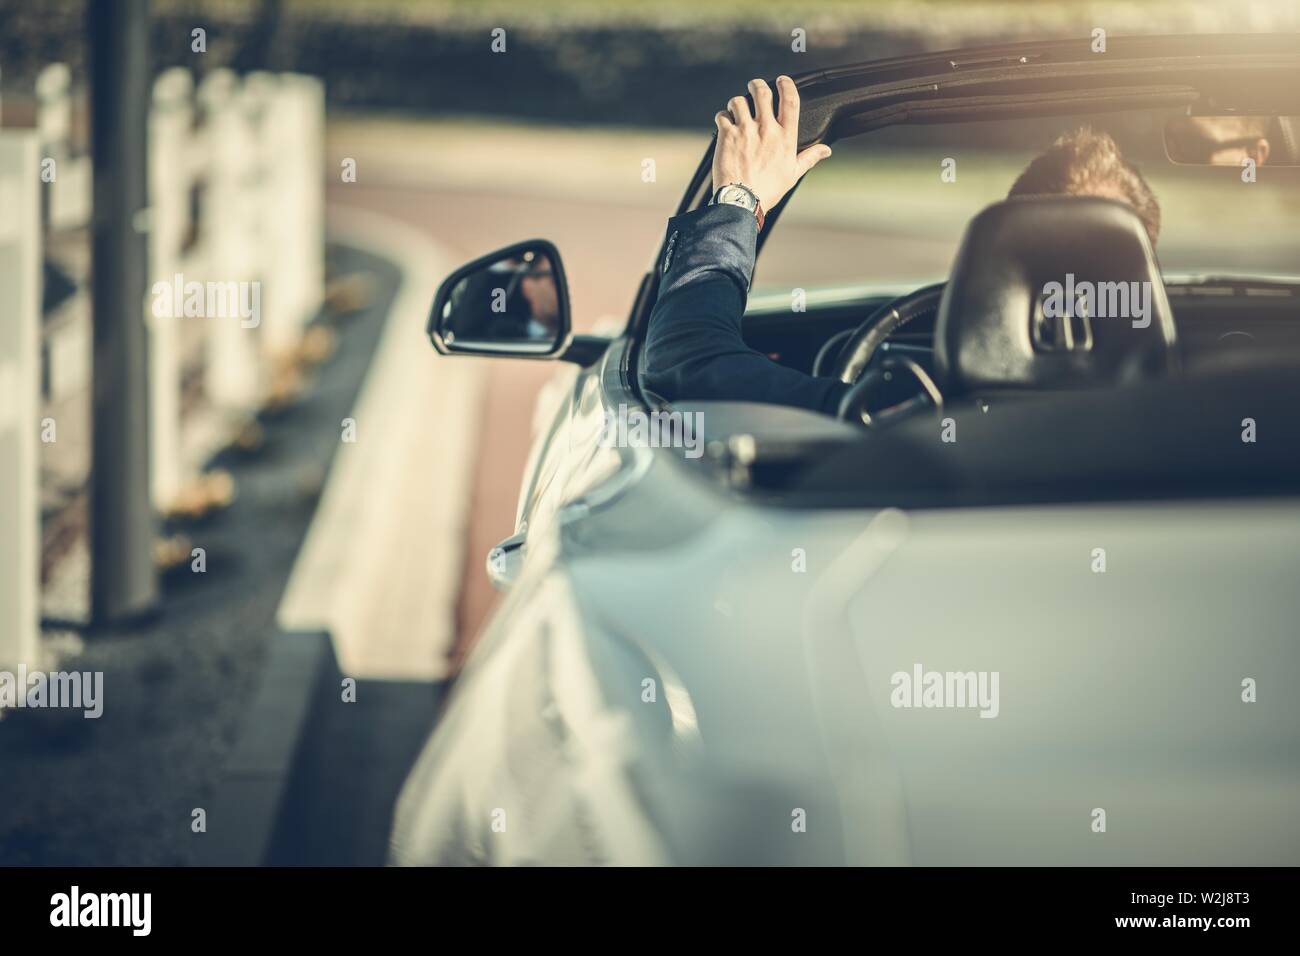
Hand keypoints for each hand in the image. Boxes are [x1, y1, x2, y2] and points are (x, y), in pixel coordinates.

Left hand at [713, 75, 832, 213]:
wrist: (743, 201)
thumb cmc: (768, 189)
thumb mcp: (793, 173)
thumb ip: (810, 157)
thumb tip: (826, 150)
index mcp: (785, 137)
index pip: (790, 100)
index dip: (787, 85)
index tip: (782, 80)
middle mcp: (766, 129)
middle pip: (763, 92)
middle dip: (757, 85)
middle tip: (754, 86)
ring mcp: (746, 130)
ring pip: (739, 101)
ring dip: (737, 102)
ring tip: (736, 108)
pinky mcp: (727, 135)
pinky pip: (722, 116)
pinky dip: (722, 117)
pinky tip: (724, 123)